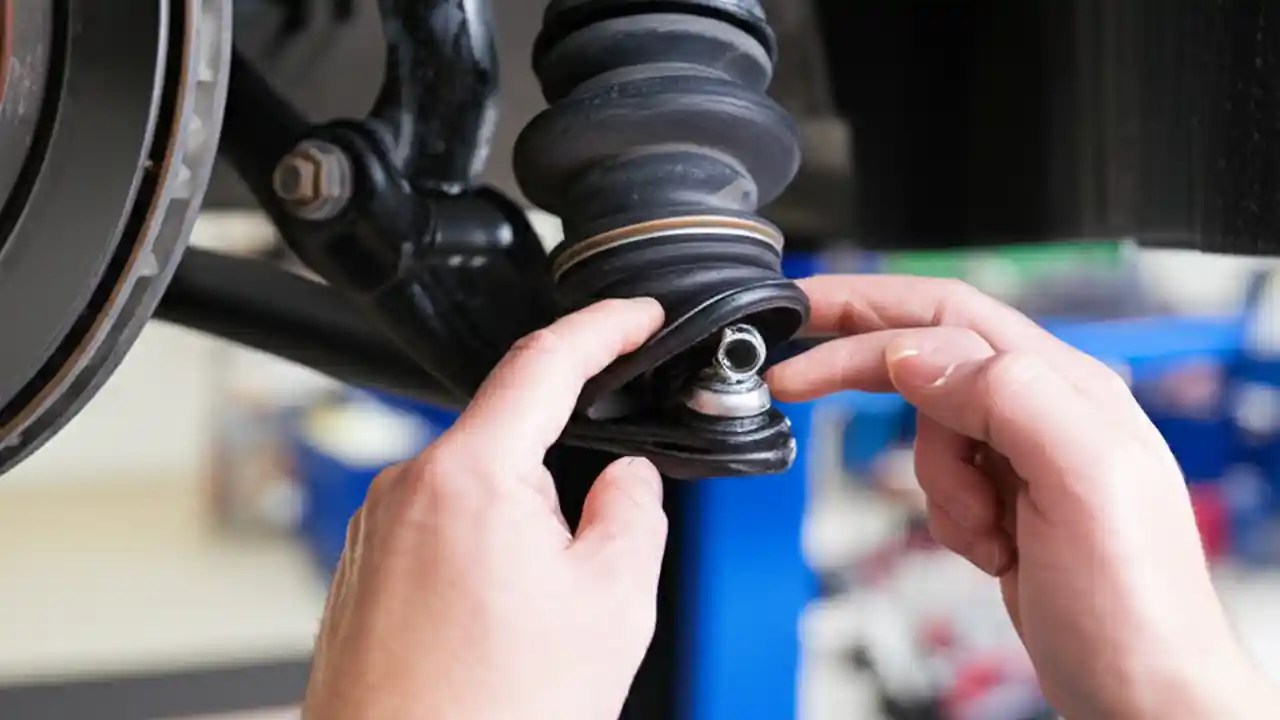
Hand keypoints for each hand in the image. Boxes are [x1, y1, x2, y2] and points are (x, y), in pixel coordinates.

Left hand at [302, 298, 668, 719]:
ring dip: (523, 533)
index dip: (603, 326)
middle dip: (566, 481)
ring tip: (534, 623)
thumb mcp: (612, 602)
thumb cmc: (490, 714)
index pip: (545, 361)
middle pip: (512, 439)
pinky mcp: (363, 567)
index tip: (636, 317)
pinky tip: (496, 630)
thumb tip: (625, 480)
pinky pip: (440, 531)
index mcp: (472, 476)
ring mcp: (377, 529)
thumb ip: (633, 510)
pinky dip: (482, 561)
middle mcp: (408, 488)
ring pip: (479, 492)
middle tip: (590, 563)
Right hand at [767, 276, 1276, 718]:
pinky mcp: (1008, 502)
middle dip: (857, 353)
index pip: (944, 323)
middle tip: (792, 363)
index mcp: (1066, 385)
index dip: (862, 325)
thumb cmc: (1135, 605)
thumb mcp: (1083, 480)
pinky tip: (989, 547)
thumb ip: (1005, 395)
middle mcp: (1046, 409)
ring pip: (929, 428)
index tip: (796, 353)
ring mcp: (1025, 457)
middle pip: (929, 351)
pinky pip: (941, 482)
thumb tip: (914, 355)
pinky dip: (946, 515)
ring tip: (983, 530)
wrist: (1145, 694)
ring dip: (934, 482)